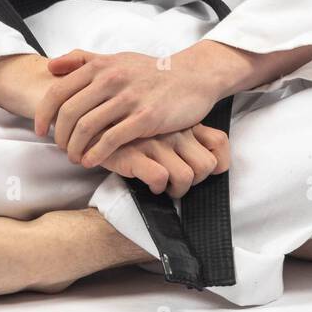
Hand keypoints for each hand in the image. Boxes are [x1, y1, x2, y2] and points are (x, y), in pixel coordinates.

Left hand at [32, 48, 222, 166]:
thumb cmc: (151, 71)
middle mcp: (111, 79)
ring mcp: (129, 99)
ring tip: (75, 158)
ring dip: (75, 149)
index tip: (40, 130)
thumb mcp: (116, 58)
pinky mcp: (146, 118)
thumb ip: (83, 60)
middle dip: (59, 136)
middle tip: (60, 148)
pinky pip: (111, 140)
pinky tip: (92, 161)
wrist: (192, 76)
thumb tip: (50, 65)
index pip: (58, 92)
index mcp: (101, 66)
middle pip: (69, 113)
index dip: (43, 114)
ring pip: (86, 128)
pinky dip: (96, 154)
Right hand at [98, 123, 229, 197]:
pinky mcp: (134, 153)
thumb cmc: (134, 130)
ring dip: (176, 189)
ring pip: (186, 176)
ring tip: (163, 186)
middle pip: (206, 166)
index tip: (200, 171)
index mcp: (183, 122)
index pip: (219, 142)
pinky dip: (157, 187)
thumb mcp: (164, 126)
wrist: (93, 124)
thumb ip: (186, 135)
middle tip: (177, 182)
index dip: (217, 163)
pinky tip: (148, 184)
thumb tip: (210, 162)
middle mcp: (173, 130)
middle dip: (194, 181)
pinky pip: (160, 178)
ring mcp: (155, 141)